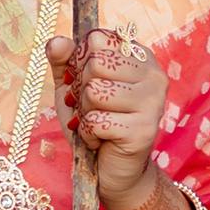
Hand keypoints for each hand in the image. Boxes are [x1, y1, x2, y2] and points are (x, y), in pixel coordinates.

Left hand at [62, 31, 169, 209]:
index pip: (97, 39)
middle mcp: (154, 75)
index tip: (91, 83)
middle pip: (95, 64)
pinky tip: (101, 140)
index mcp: (140, 57)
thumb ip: (64, 61)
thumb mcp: (73, 86)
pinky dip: (87, 134)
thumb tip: (56, 42)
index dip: (82, 63)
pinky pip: (96, 121)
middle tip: (94, 109)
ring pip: (95, 92)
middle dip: (82, 91)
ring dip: (85, 113)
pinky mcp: (144, 130)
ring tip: (98, 124)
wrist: (112, 169)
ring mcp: (153, 102)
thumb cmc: (95, 122)